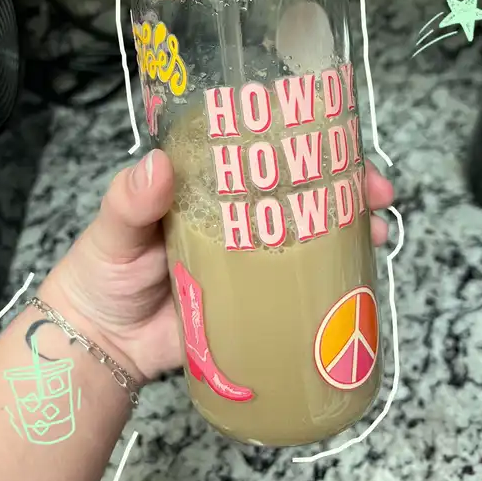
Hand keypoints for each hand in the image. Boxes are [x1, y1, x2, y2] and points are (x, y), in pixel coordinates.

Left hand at [41, 151, 394, 386]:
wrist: (103, 345)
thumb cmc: (103, 271)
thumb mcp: (113, 229)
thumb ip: (130, 201)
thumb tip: (157, 165)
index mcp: (209, 183)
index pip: (261, 147)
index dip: (303, 136)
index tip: (337, 135)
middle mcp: (239, 214)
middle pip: (301, 187)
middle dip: (345, 181)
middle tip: (374, 189)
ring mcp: (254, 257)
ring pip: (312, 232)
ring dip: (352, 226)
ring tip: (378, 229)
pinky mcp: (260, 300)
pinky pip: (304, 285)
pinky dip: (336, 279)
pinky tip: (360, 277)